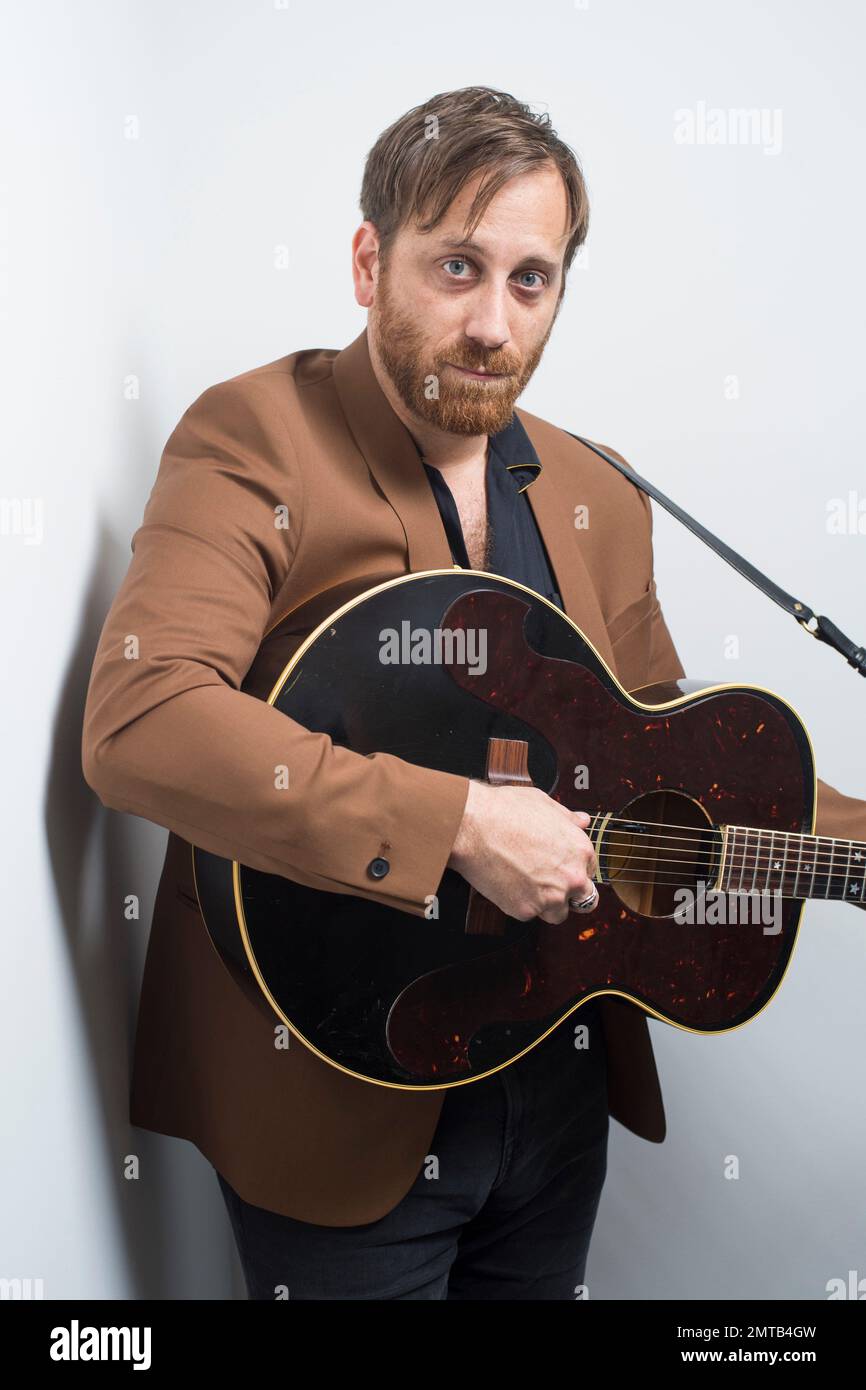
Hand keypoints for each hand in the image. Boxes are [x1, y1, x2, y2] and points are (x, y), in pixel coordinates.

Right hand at [447, 780, 598, 923]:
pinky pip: (528, 914)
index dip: (574, 869)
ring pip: (557, 914)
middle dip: (570, 894)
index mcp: (580, 850)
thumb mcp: (544, 804)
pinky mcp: (524, 910)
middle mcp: (571, 877)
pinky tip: (508, 884)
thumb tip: (582, 820)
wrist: (472, 826)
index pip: (590, 871)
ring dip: (546, 904)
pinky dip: (519, 904)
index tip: (561, 868)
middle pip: (584, 899)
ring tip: (526, 885)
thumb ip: (568, 818)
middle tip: (549, 883)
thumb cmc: (504, 811)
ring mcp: (549, 897)